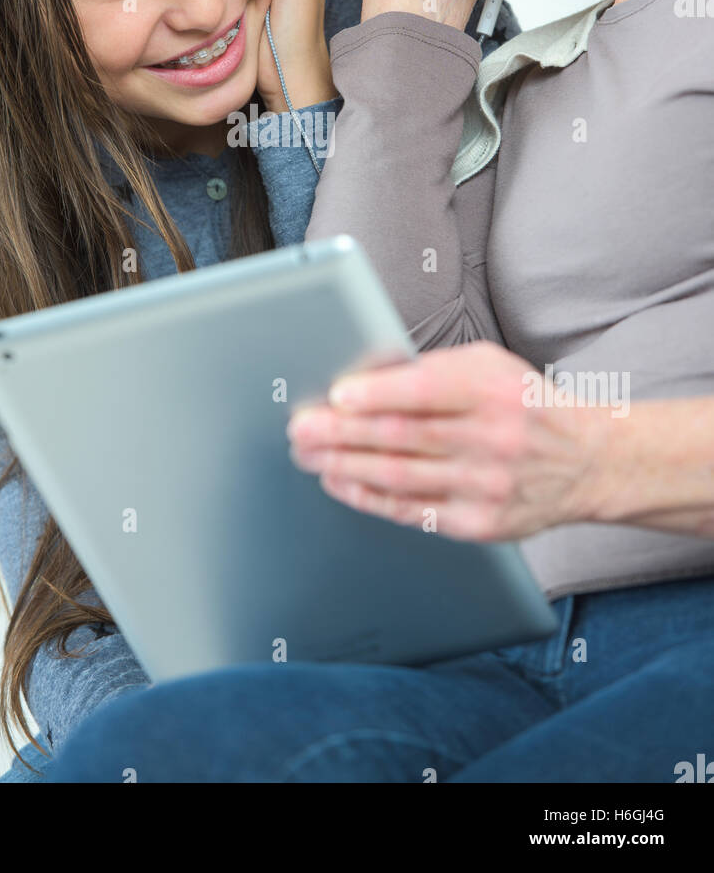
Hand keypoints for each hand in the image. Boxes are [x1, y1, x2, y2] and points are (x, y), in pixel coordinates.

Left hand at [287, 341, 603, 541]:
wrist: (588, 462)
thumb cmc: (525, 404)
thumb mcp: (491, 365)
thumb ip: (433, 368)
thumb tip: (365, 378)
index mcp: (492, 390)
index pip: (425, 390)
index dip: (377, 393)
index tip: (337, 394)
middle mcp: (492, 439)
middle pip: (402, 436)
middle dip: (343, 432)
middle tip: (302, 427)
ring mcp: (486, 486)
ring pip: (400, 475)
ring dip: (345, 464)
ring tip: (309, 453)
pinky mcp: (480, 523)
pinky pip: (412, 510)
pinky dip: (370, 496)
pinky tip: (340, 481)